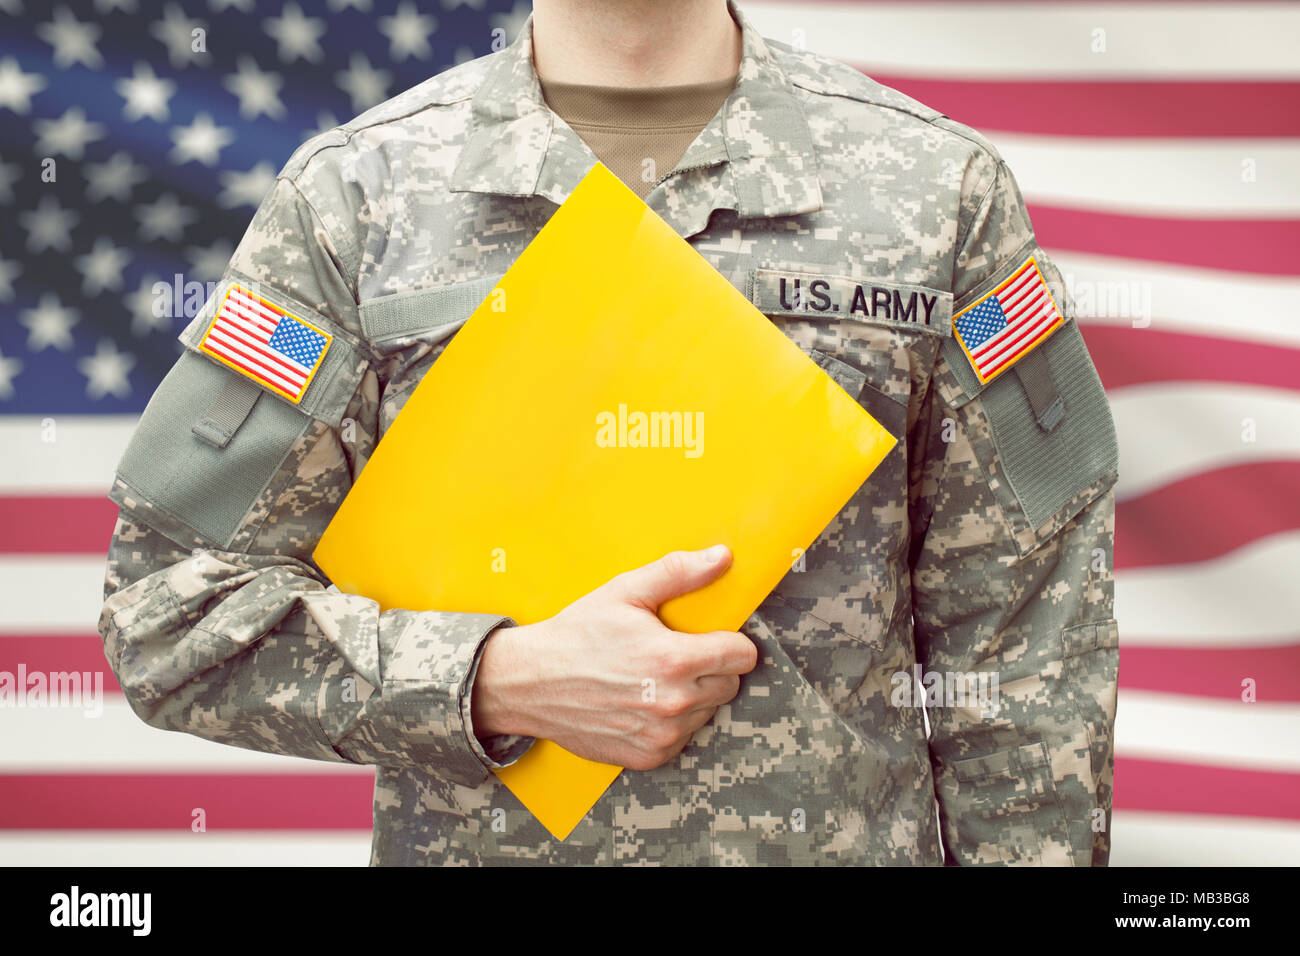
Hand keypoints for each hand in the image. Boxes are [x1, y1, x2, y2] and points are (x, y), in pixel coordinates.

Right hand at [471, 546, 756, 769]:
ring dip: (693, 697)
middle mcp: (673, 703)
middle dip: (712, 669)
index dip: (730, 643)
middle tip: (677, 656)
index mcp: (674, 660)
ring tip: (655, 678)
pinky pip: (683, 737)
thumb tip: (721, 557)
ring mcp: (661, 735)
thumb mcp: (624, 593)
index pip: (742, 656)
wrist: (530, 683)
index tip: (711, 639)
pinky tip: (643, 702)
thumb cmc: (576, 635)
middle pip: (730, 685)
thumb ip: (678, 573)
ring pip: (708, 712)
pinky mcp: (648, 757)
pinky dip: (671, 722)